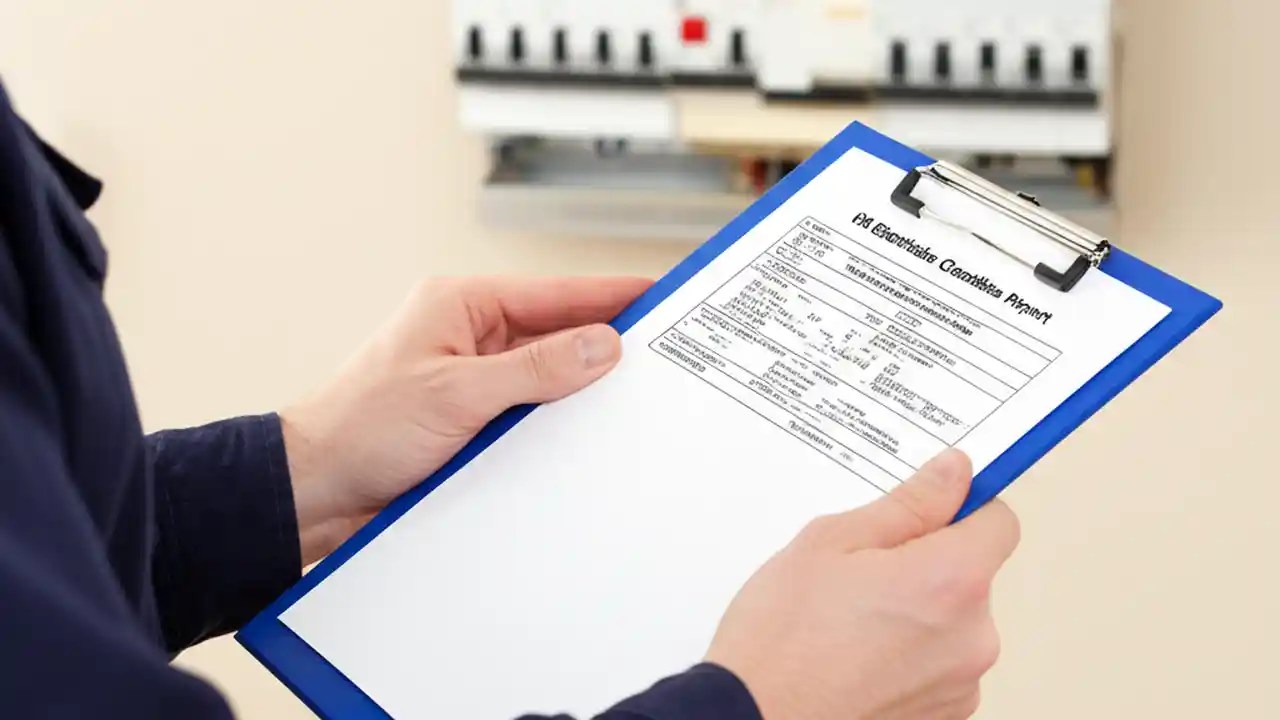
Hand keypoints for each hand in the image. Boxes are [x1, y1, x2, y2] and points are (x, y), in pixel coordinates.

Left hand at [281, 276, 651, 564]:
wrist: (315, 492)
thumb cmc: (362, 428)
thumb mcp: (456, 392)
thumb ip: (535, 368)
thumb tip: (602, 345)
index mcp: (461, 306)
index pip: (554, 294)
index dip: (609, 295)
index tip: (657, 293)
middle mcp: (470, 337)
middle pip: (557, 333)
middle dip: (605, 344)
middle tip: (664, 353)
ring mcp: (473, 381)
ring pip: (547, 378)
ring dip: (582, 390)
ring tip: (637, 397)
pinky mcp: (473, 423)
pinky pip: (531, 415)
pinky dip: (558, 424)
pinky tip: (590, 436)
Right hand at [705, 450, 1019, 719]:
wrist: (753, 719)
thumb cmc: (780, 640)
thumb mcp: (831, 542)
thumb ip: (906, 504)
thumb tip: (953, 473)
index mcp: (952, 581)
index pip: (998, 521)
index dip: (961, 506)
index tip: (928, 507)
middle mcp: (973, 638)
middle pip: (971, 575)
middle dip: (925, 564)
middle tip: (859, 572)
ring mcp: (961, 685)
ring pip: (952, 622)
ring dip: (916, 613)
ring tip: (848, 620)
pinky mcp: (942, 716)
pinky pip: (938, 665)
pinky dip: (907, 655)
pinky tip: (855, 654)